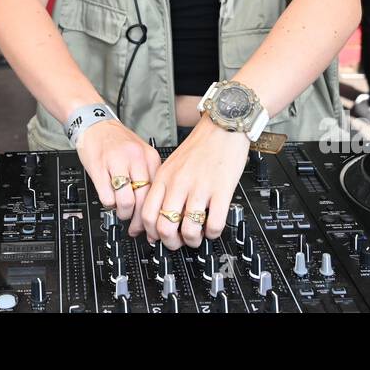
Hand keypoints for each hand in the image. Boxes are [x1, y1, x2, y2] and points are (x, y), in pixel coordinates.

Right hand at [74, 119, 159, 235]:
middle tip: (135, 228)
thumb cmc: (117, 142)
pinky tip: (109, 199)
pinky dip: (108, 204)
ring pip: (126, 202)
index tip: (151, 227)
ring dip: (123, 213)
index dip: (154, 215)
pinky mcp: (99, 167)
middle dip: (139, 220)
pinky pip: (107, 197)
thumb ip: (148, 177)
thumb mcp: (141, 155)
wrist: (95, 124)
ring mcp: (117, 162)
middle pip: (143, 200)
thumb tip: (153, 208)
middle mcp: (136, 159)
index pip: (158, 193)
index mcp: (151, 158)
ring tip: (121, 212)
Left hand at [141, 116, 249, 249]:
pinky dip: (213, 233)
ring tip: (197, 237)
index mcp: (164, 177)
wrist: (222, 126)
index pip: (147, 214)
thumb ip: (163, 189)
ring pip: (189, 230)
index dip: (151, 233)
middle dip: (170, 243)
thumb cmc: (199, 146)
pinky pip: (214, 224)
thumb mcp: (172, 164)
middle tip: (178, 242)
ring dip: (192, 241)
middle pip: (165, 227)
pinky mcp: (222, 190)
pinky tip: (212, 228)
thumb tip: (157, 217)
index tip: (156, 238)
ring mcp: (200, 188)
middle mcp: (179, 184)